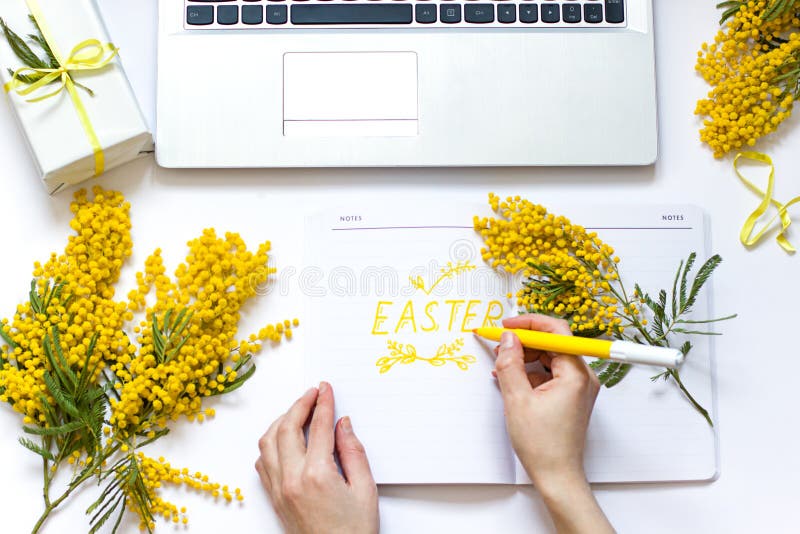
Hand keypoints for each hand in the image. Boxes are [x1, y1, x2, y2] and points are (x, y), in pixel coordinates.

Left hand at [255, 382, 378, 533]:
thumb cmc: (353, 532)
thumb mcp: (364, 489)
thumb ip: (353, 452)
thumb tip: (343, 425)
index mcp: (317, 475)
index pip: (318, 427)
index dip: (323, 403)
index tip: (325, 389)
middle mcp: (292, 480)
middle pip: (287, 428)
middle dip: (300, 404)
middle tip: (313, 393)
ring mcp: (279, 489)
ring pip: (268, 442)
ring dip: (281, 421)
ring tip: (297, 411)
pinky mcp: (274, 498)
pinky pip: (263, 462)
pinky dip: (270, 443)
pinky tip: (283, 438)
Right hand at [494, 314, 612, 533]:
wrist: (557, 476)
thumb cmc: (543, 445)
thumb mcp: (517, 399)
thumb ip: (510, 363)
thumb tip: (507, 339)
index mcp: (575, 375)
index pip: (556, 331)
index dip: (529, 323)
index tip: (506, 326)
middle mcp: (583, 377)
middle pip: (554, 343)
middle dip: (525, 341)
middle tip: (500, 344)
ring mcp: (578, 387)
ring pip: (551, 358)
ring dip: (526, 357)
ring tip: (502, 365)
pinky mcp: (571, 396)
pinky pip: (551, 373)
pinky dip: (531, 372)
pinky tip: (512, 380)